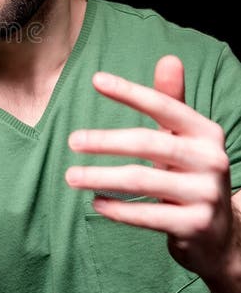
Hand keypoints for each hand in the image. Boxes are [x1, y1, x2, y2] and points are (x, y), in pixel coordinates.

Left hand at [65, 55, 237, 281]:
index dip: (130, 92)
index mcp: (206, 132)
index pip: (164, 106)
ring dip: (101, 177)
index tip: (96, 80)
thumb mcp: (185, 139)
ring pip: (142, 180)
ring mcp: (205, 194)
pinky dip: (117, 209)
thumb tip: (169, 58)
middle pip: (149, 143)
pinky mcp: (195, 225)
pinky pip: (147, 215)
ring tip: (71, 176)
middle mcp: (211, 160)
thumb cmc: (191, 175)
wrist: (221, 234)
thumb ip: (172, 101)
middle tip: (73, 141)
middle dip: (106, 141)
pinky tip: (96, 203)